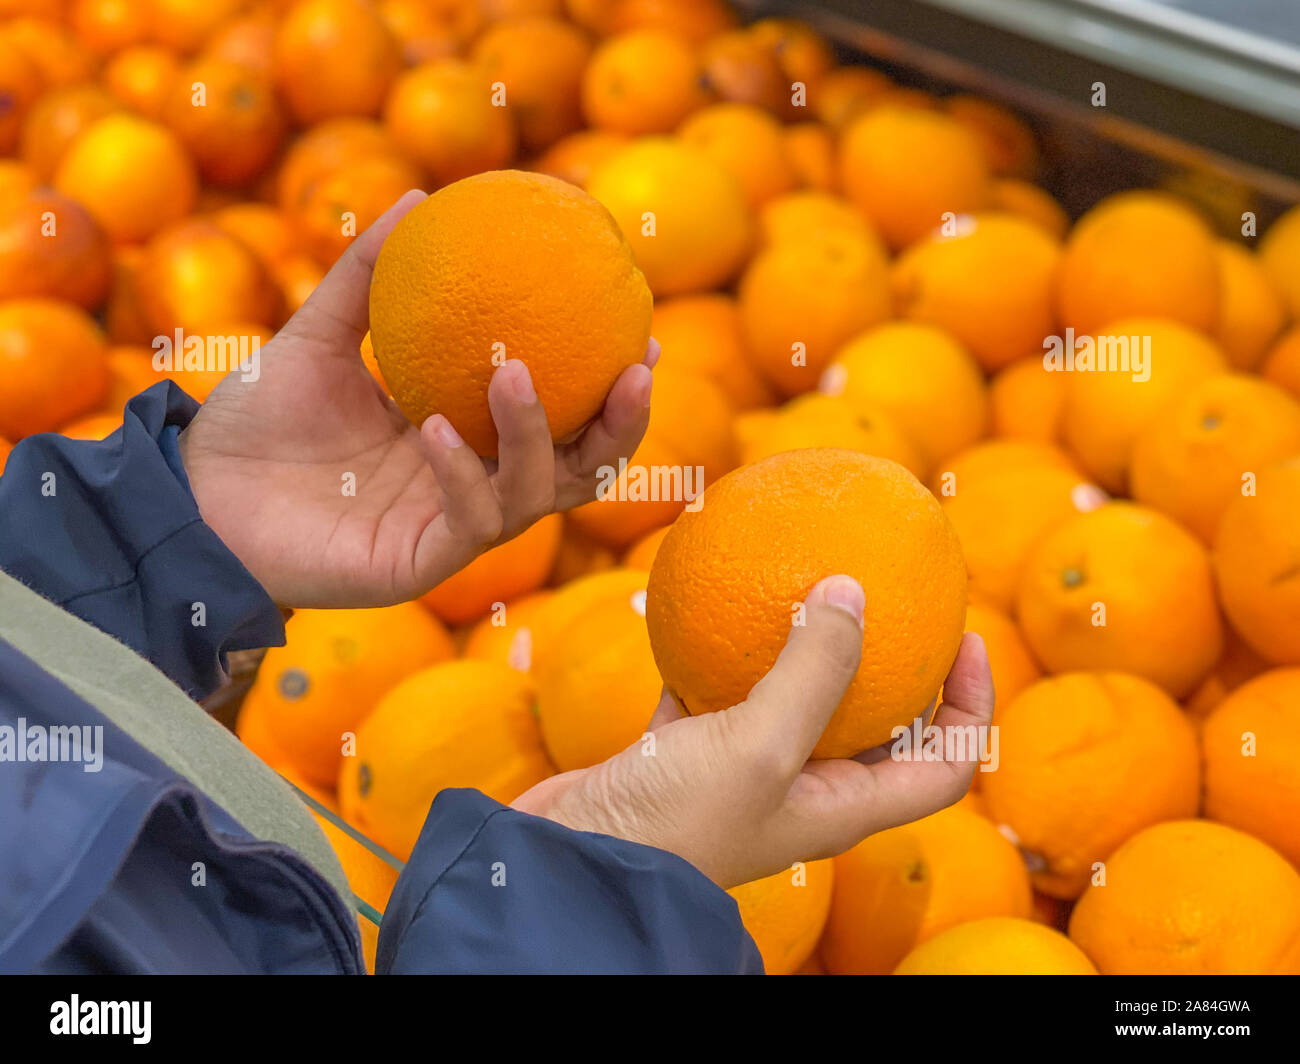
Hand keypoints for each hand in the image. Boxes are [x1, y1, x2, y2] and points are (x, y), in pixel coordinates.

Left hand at [178, 190, 655, 608]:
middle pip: (578, 466)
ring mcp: (449, 527)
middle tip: (637, 367)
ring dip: (538, 436)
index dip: (610, 386)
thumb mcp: (319, 334)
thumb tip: (421, 199)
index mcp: (466, 437)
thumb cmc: (260, 419)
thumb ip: (368, 275)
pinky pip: (466, 522)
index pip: (561, 417)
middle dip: (620, 425)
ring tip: (519, 374)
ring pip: (534, 495)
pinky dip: (462, 474)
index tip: (641, 333)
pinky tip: (437, 428)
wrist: (200, 492)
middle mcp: (472, 484)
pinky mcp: (417, 564)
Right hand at [512, 577, 993, 888]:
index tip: (965, 637)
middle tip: (891, 598)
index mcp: (843, 808)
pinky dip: (716, 654)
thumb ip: (813, 669)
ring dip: (803, 651)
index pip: (943, 766)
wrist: (573, 862)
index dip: (969, 706)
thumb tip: (852, 589)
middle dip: (894, 668)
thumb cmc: (677, 821)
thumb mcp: (760, 744)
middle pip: (876, 731)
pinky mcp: (683, 753)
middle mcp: (801, 792)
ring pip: (792, 704)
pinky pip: (714, 692)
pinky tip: (707, 609)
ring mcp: (740, 773)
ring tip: (808, 584)